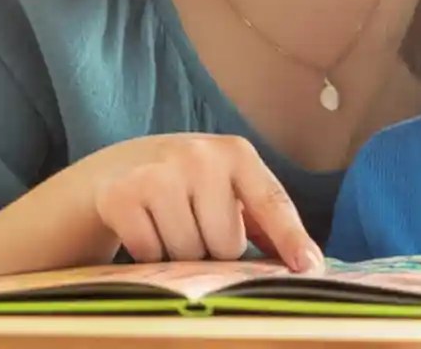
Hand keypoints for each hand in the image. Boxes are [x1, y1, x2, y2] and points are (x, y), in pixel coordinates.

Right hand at [92, 134, 324, 272]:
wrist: (111, 169)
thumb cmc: (182, 183)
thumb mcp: (223, 184)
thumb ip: (262, 218)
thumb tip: (304, 262)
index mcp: (235, 152)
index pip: (272, 202)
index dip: (291, 238)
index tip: (308, 267)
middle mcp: (199, 155)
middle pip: (227, 245)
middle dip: (213, 249)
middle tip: (193, 222)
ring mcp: (158, 173)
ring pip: (189, 253)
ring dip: (180, 253)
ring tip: (167, 224)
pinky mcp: (122, 196)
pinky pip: (151, 255)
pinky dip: (148, 254)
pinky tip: (143, 227)